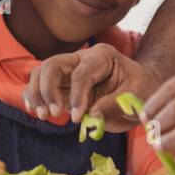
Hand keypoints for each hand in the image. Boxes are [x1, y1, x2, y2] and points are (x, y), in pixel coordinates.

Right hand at [24, 43, 158, 130]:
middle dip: (48, 90)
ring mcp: (70, 71)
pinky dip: (33, 96)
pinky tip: (36, 111)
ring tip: (44, 116)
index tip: (76, 118)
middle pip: (52, 65)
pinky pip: (39, 85)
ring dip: (37, 94)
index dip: (76, 95)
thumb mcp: (137, 96)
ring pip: (41, 73)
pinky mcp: (63, 85)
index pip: (81, 73)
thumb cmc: (142, 90)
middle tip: (53, 114)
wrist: (141, 92)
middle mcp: (82, 59)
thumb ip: (114, 104)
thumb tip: (91, 116)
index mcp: (103, 56)